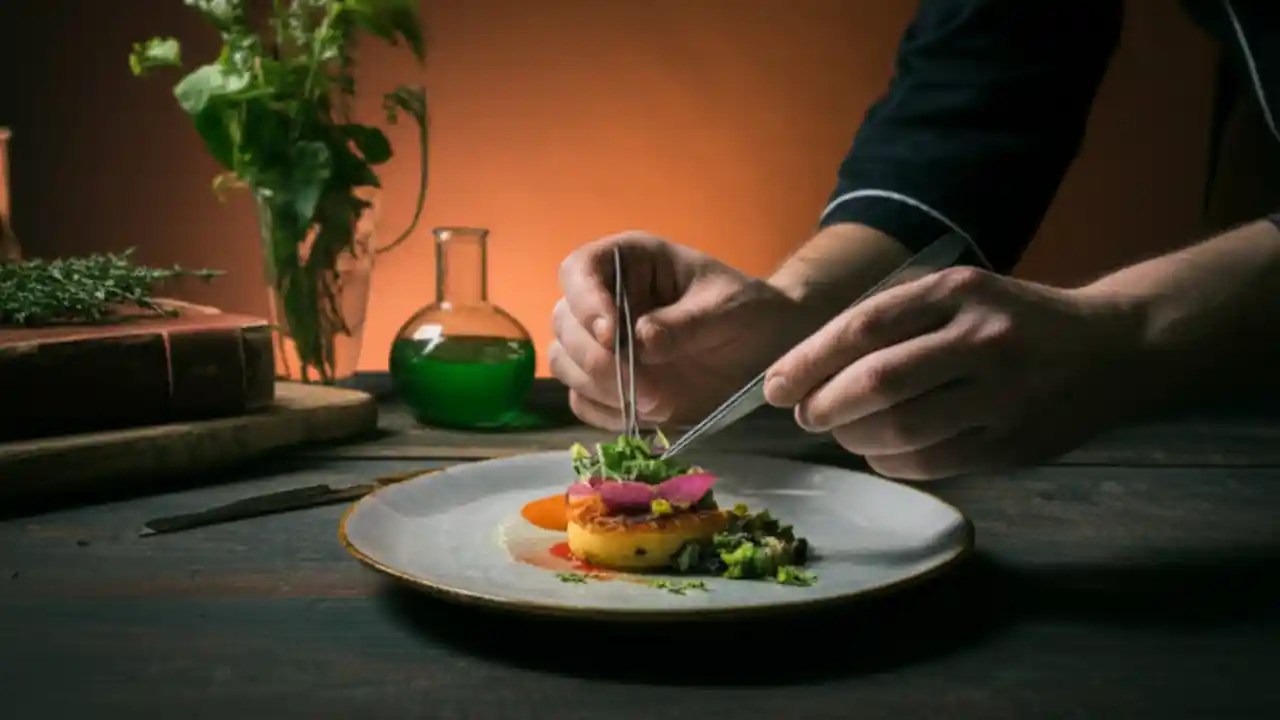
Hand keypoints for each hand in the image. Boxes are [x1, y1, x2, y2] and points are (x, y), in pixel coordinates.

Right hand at [551, 231, 815, 429]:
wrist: (768, 349)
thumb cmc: (749, 312)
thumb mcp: (727, 311)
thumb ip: (685, 325)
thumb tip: (639, 341)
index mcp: (631, 262)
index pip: (579, 270)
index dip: (584, 301)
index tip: (611, 335)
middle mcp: (607, 298)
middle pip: (564, 322)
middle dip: (597, 358)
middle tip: (645, 386)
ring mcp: (603, 344)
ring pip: (565, 363)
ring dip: (601, 388)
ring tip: (656, 402)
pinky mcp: (610, 383)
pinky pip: (583, 400)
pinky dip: (605, 412)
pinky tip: (645, 414)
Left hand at [763, 266, 1144, 478]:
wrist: (1113, 349)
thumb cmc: (1013, 321)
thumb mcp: (960, 295)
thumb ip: (895, 322)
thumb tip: (811, 368)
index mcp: (957, 291)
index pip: (863, 327)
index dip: (809, 361)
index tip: (775, 385)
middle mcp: (982, 337)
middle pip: (877, 380)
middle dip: (825, 405)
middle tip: (805, 415)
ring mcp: (1004, 393)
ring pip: (902, 428)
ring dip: (854, 438)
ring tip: (842, 432)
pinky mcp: (1016, 442)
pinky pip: (932, 461)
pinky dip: (891, 461)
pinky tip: (880, 452)